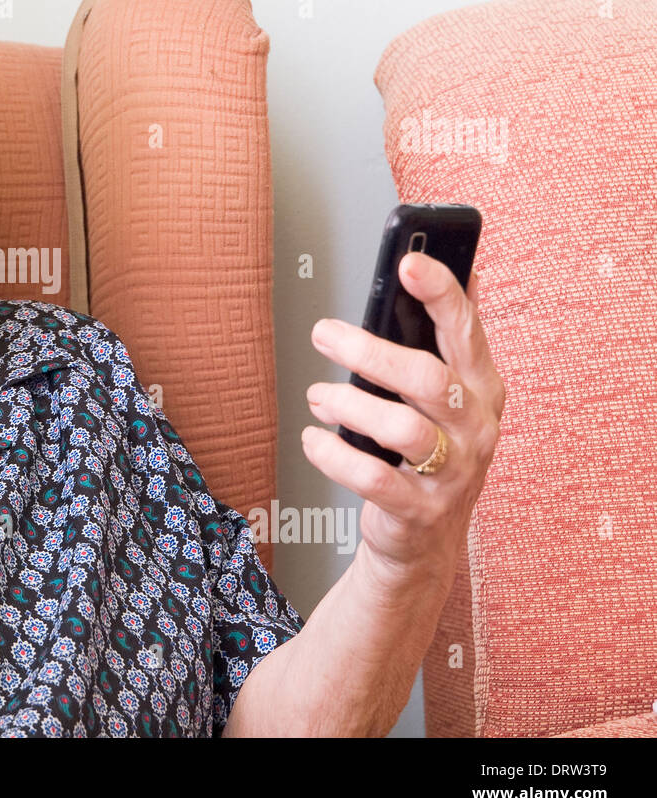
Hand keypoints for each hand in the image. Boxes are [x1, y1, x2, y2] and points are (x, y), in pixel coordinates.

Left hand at [301, 251, 505, 597]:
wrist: (427, 536)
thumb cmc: (431, 450)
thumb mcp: (446, 395)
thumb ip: (444, 339)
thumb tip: (450, 267)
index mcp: (482, 387)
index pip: (466, 330)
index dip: (441, 293)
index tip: (409, 261)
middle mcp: (476, 427)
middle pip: (428, 378)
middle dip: (370, 351)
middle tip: (324, 333)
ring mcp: (454, 472)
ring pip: (402, 428)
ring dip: (348, 405)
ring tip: (318, 396)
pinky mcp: (421, 510)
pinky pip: (374, 478)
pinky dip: (334, 455)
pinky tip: (313, 440)